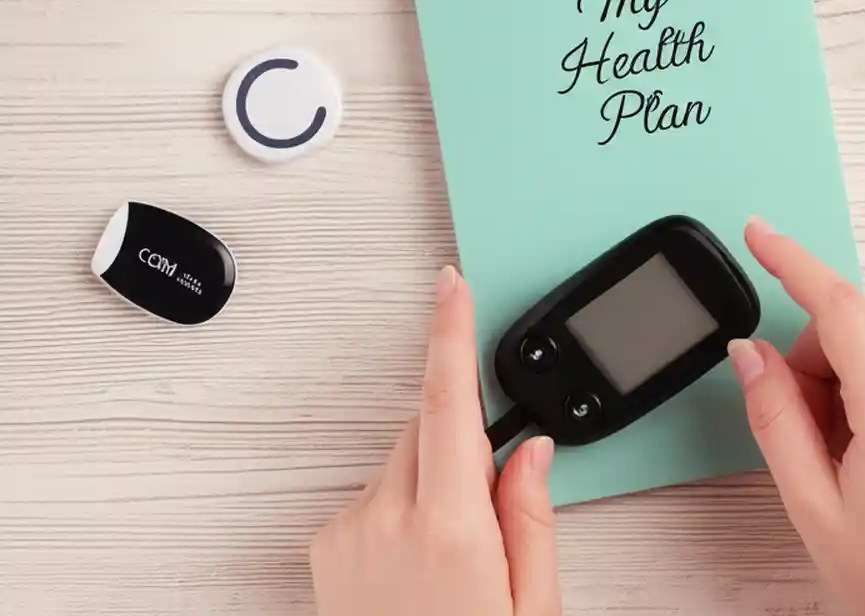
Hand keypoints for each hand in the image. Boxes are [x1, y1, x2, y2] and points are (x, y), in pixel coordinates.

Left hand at [310, 265, 561, 615]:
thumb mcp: (533, 607)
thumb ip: (532, 518)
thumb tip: (531, 451)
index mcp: (451, 528)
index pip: (450, 402)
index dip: (450, 333)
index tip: (451, 284)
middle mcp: (389, 519)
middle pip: (429, 429)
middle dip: (464, 442)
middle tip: (490, 512)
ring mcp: (349, 531)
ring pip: (402, 462)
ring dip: (433, 481)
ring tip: (451, 559)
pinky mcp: (326, 545)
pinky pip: (374, 495)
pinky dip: (401, 508)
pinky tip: (417, 567)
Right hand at [728, 218, 864, 615]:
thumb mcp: (809, 501)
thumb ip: (774, 415)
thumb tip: (749, 353)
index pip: (837, 306)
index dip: (791, 261)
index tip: (759, 234)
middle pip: (849, 323)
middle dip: (808, 360)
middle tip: (803, 434)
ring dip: (838, 377)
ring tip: (840, 454)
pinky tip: (864, 446)